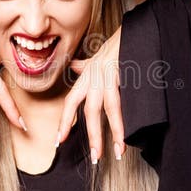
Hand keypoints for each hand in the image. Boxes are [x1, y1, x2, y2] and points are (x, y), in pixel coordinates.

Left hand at [55, 26, 125, 163]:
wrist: (131, 32)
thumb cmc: (114, 47)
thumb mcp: (95, 58)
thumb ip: (84, 66)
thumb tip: (75, 65)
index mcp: (86, 78)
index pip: (70, 103)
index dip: (64, 122)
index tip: (58, 141)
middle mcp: (94, 79)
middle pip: (89, 112)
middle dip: (92, 136)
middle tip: (95, 158)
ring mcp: (108, 77)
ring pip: (106, 110)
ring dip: (112, 133)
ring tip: (117, 152)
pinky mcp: (122, 76)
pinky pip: (122, 104)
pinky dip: (125, 122)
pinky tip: (129, 135)